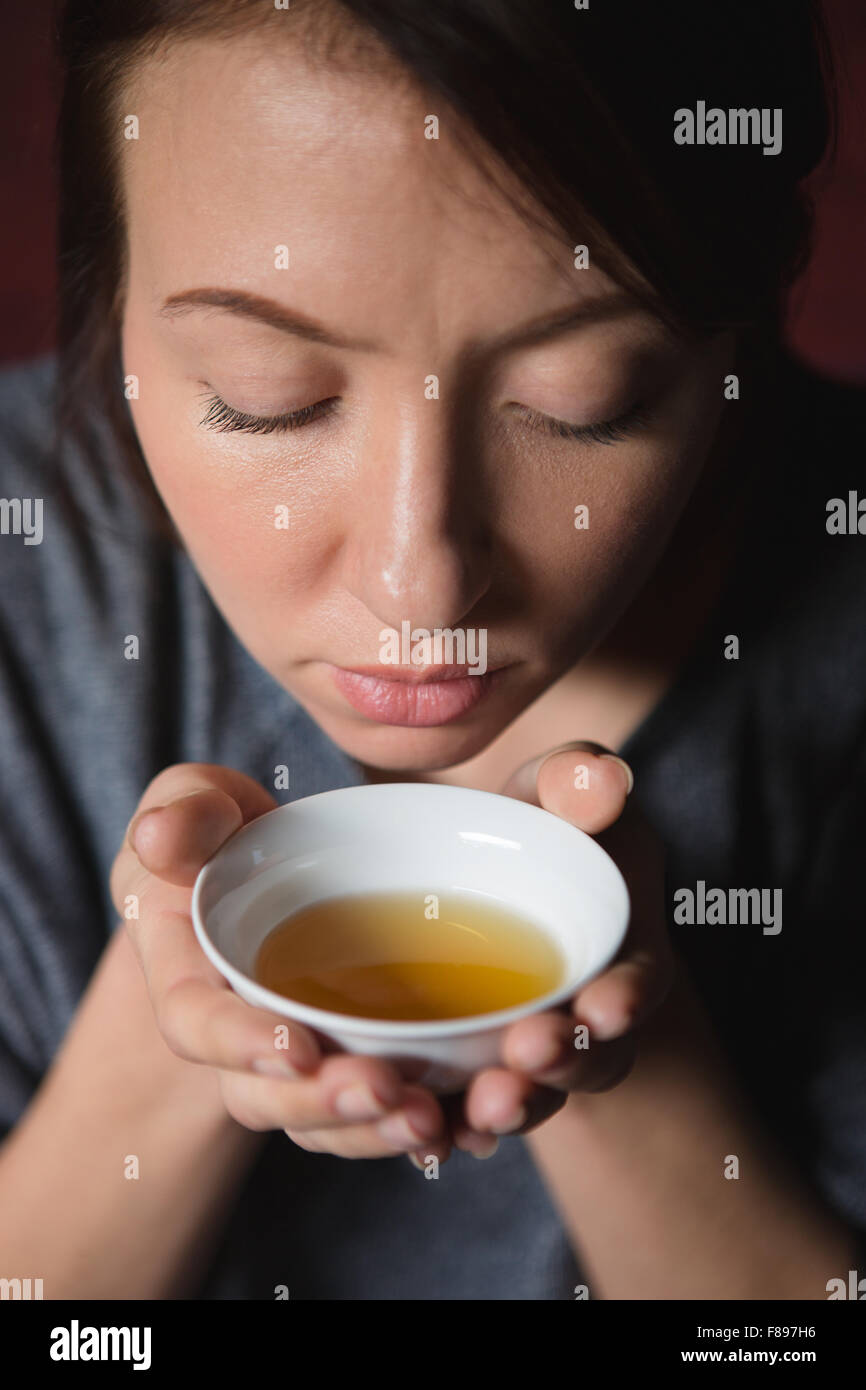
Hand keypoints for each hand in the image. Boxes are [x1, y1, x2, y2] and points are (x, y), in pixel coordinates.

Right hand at [110, 764, 453, 1162]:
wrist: (272, 865)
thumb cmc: (222, 831)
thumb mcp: (195, 803)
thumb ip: (183, 813)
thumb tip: (160, 836)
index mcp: (188, 975)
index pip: (195, 1022)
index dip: (238, 1042)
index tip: (296, 1048)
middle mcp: (238, 1037)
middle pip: (265, 1096)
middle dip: (322, 1102)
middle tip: (386, 1090)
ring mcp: (300, 1059)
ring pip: (325, 1121)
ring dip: (377, 1130)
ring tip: (435, 1119)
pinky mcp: (356, 1062)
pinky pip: (380, 1114)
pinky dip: (428, 1124)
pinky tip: (474, 1120)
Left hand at [445, 741, 674, 1156]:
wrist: (492, 870)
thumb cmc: (540, 823)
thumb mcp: (563, 790)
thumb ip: (581, 782)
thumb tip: (601, 780)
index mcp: (625, 948)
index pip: (636, 981)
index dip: (626, 999)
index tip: (603, 1009)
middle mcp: (588, 1014)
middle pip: (587, 1057)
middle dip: (561, 1066)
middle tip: (523, 1062)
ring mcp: (535, 1050)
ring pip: (531, 1094)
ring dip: (507, 1108)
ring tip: (473, 1114)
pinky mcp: (479, 1070)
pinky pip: (469, 1112)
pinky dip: (451, 1129)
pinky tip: (425, 1138)